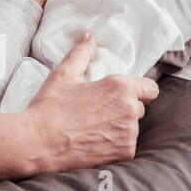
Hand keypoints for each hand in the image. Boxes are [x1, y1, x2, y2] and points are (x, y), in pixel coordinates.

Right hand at [23, 33, 159, 173]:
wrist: (39, 142)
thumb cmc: (50, 106)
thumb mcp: (63, 75)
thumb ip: (81, 53)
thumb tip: (88, 37)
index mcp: (119, 87)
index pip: (150, 88)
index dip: (139, 90)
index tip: (122, 94)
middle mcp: (130, 110)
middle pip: (139, 108)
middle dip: (123, 108)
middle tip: (98, 110)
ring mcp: (129, 134)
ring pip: (132, 127)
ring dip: (119, 126)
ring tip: (93, 127)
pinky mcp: (124, 153)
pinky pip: (127, 145)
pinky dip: (115, 144)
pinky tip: (94, 141)